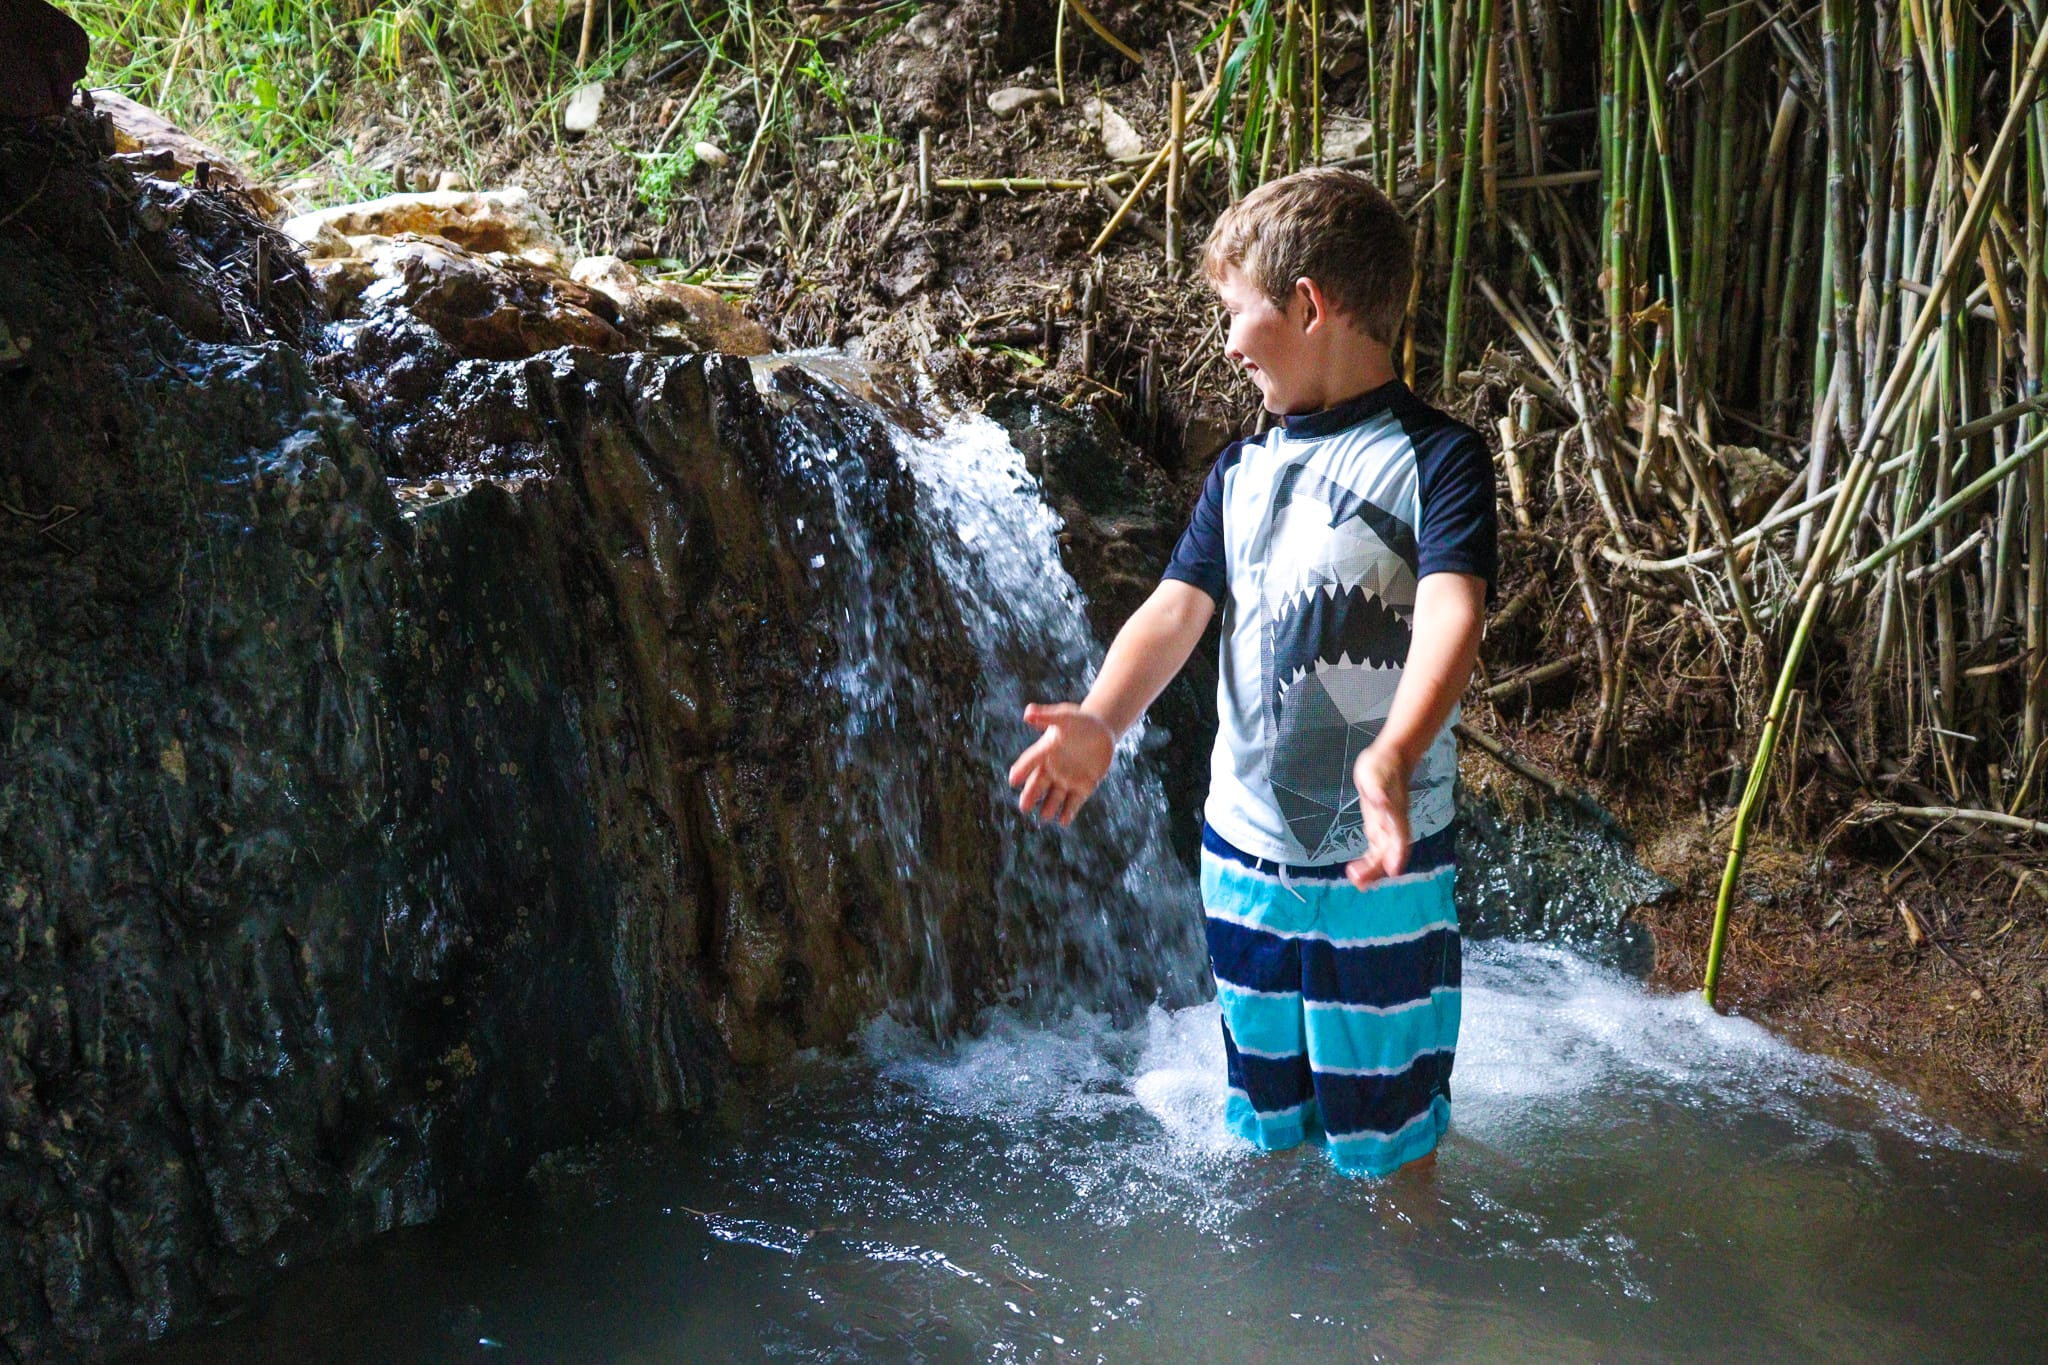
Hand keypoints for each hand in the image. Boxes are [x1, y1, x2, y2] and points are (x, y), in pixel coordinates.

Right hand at [1007, 703, 1115, 826]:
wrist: (1100, 731)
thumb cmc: (1079, 721)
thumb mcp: (1065, 716)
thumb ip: (1047, 716)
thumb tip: (1027, 713)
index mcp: (1045, 751)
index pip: (1030, 761)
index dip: (1021, 770)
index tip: (1012, 780)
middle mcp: (1052, 768)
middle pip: (1038, 784)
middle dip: (1031, 796)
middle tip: (1024, 807)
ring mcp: (1067, 779)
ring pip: (1054, 797)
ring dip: (1049, 807)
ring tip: (1045, 816)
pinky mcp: (1083, 787)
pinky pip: (1074, 802)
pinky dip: (1068, 812)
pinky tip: (1064, 821)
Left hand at [1345, 742, 1412, 888]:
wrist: (1390, 758)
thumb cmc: (1382, 763)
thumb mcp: (1375, 772)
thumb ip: (1377, 789)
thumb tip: (1380, 802)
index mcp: (1396, 813)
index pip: (1400, 838)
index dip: (1397, 855)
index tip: (1392, 872)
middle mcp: (1394, 824)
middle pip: (1390, 852)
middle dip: (1378, 869)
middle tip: (1360, 882)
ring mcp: (1387, 827)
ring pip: (1383, 855)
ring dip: (1372, 870)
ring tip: (1355, 880)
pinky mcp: (1378, 826)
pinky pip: (1376, 850)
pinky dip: (1368, 862)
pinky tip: (1355, 871)